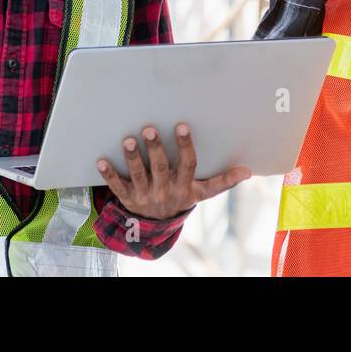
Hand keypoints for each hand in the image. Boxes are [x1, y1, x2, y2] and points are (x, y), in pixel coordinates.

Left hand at [96, 122, 250, 220]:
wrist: (157, 225)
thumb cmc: (181, 197)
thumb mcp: (202, 191)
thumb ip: (223, 181)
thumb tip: (249, 171)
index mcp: (184, 187)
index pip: (187, 165)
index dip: (185, 147)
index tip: (182, 126)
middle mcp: (164, 191)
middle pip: (160, 169)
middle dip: (155, 149)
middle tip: (150, 129)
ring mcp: (144, 196)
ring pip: (138, 175)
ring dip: (133, 158)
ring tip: (128, 141)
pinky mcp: (127, 198)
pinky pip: (117, 186)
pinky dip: (109, 175)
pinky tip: (101, 160)